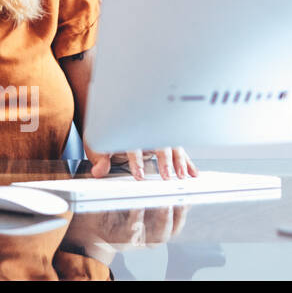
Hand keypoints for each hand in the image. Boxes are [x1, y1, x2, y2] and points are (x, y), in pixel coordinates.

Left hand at [83, 142, 197, 179]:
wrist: (112, 116)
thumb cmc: (106, 133)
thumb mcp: (98, 145)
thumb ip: (100, 159)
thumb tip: (98, 172)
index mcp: (128, 132)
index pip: (133, 146)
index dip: (136, 161)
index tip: (139, 175)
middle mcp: (145, 133)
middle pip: (158, 145)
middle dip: (164, 160)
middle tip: (167, 176)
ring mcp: (156, 136)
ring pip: (171, 146)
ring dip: (179, 161)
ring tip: (183, 176)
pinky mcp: (164, 142)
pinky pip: (178, 151)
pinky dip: (187, 161)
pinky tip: (193, 173)